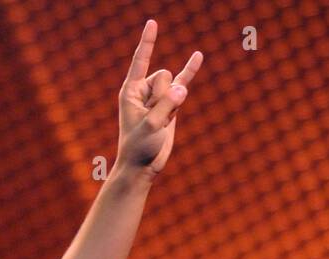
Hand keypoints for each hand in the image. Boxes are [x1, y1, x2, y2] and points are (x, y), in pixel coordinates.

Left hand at [116, 19, 201, 177]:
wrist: (143, 166)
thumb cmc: (138, 147)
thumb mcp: (150, 127)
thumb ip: (166, 106)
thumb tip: (183, 88)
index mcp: (130, 91)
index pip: (140, 61)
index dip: (148, 42)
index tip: (153, 22)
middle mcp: (143, 90)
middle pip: (164, 76)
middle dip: (164, 97)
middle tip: (153, 119)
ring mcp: (158, 96)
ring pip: (175, 85)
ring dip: (173, 104)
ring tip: (162, 122)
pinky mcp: (171, 104)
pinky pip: (183, 83)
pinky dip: (191, 70)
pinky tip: (198, 56)